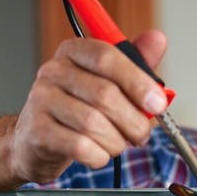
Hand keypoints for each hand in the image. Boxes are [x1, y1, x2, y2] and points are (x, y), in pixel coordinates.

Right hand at [0, 29, 168, 188]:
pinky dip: (99, 156)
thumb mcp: (110, 82)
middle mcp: (54, 71)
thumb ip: (136, 65)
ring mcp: (42, 100)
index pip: (107, 57)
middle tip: (142, 134)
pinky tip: (99, 154)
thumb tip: (158, 39)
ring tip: (118, 144)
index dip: (138, 82)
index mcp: (74, 51)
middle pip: (105, 95)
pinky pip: (80, 147)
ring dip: (117, 142)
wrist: (41, 139)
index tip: (158, 104)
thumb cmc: (82, 108)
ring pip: (93, 124)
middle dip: (134, 121)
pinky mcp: (38, 131)